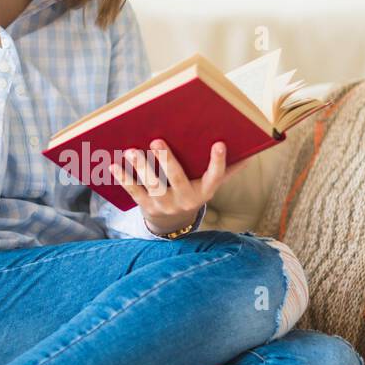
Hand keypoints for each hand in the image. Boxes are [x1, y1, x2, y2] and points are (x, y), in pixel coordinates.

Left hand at [112, 140, 254, 235]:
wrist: (173, 223)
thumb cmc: (194, 190)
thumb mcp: (210, 184)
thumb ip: (227, 168)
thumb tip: (251, 149)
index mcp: (205, 191)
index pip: (215, 177)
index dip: (218, 161)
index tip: (219, 143)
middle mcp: (186, 199)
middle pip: (178, 180)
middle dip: (167, 161)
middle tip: (157, 141)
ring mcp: (165, 205)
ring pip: (153, 186)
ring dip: (141, 168)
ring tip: (131, 150)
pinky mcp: (147, 207)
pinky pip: (134, 192)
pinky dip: (123, 178)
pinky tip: (113, 165)